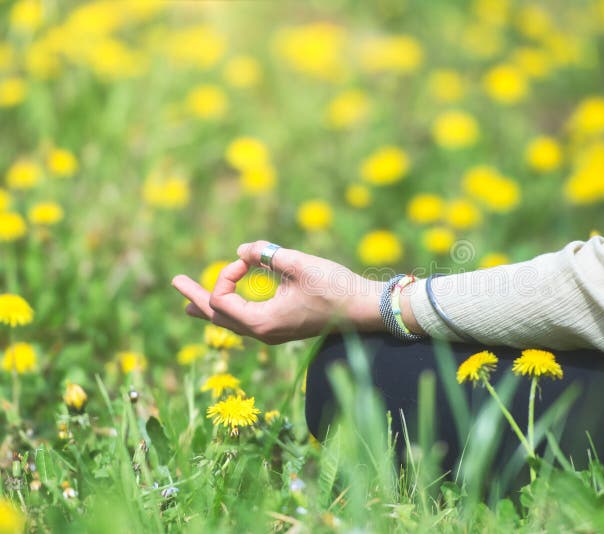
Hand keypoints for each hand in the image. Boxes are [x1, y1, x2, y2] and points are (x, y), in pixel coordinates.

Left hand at [171, 241, 385, 344]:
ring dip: (210, 309)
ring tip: (188, 305)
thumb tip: (241, 251)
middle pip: (218, 318)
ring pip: (231, 323)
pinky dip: (231, 312)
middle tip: (175, 282)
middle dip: (196, 299)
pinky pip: (246, 323)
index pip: (221, 299)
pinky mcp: (283, 329)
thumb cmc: (334, 286)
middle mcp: (263, 333)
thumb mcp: (298, 264)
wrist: (364, 309)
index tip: (250, 259)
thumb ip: (264, 254)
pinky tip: (227, 308)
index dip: (227, 274)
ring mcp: (273, 334)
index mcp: (262, 322)